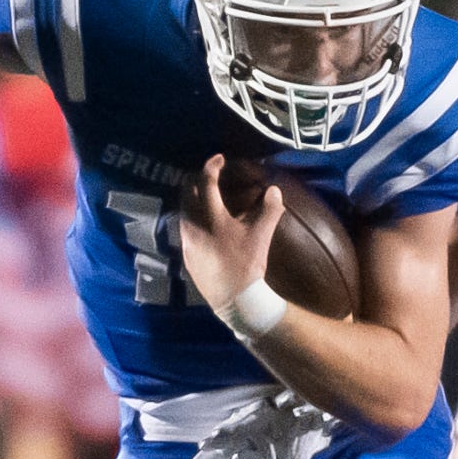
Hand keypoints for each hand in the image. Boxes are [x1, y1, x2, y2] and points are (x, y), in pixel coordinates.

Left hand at [178, 154, 283, 313]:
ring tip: (205, 199)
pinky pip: (184, 229)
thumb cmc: (247, 265)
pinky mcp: (186, 256)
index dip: (212, 166)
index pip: (206, 183)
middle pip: (187, 194)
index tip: (219, 159)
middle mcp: (193, 226)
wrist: (234, 299)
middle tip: (209, 176)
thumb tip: (274, 190)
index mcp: (212, 218)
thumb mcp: (261, 236)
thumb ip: (269, 210)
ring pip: (183, 212)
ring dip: (192, 200)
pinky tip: (203, 225)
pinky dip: (192, 219)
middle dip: (196, 181)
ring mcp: (187, 242)